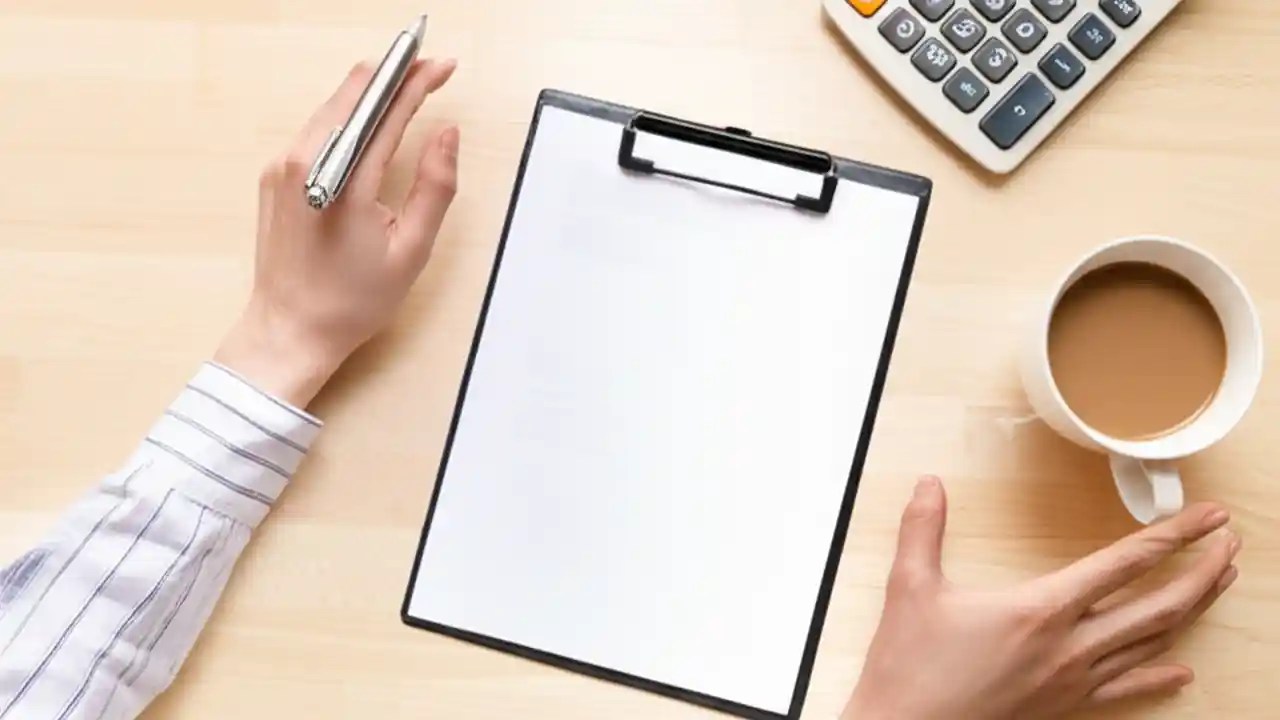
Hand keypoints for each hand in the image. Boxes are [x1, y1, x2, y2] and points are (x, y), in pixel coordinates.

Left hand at [215, 58, 458, 405]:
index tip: (444, 67)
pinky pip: (316, 130)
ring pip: (332, 108)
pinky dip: (347, 117)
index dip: (419, 83)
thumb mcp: (411, 249)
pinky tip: (369, 122)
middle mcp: (304, 162)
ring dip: (370, 94)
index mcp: (344, 180)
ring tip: (405, 88)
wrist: (289, 330)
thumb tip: (447, 136)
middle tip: (429, 70)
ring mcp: (282, 167)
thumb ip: (435, 186)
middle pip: (354, 96)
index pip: (387, 112)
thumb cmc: (350, 301)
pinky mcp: (275, 177)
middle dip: (394, 77)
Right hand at [843, 477, 1239, 719]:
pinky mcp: (1064, 706)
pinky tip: (1183, 671)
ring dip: (1192, 611)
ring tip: (1217, 585)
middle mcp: (1069, 646)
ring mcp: (1072, 681)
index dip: (1173, 536)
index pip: (1123, 563)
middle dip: (1202, 571)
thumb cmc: (910, 666)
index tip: (1207, 517)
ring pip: (1152, 644)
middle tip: (1228, 545)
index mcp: (1040, 609)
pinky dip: (1159, 676)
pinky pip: (1127, 691)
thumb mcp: (910, 586)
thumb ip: (923, 529)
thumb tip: (929, 484)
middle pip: (1159, 605)